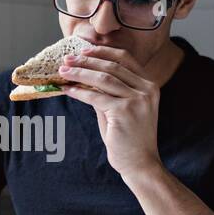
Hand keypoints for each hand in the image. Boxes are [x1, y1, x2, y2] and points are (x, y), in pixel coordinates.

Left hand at [59, 44, 161, 178]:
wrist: (140, 163)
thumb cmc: (129, 138)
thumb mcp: (122, 108)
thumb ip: (109, 92)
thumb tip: (85, 76)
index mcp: (149, 85)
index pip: (125, 59)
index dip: (103, 52)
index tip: (83, 50)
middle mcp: (147, 89)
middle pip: (112, 66)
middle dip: (87, 61)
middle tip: (67, 59)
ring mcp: (137, 100)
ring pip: (103, 79)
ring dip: (80, 73)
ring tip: (64, 71)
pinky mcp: (124, 112)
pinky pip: (96, 97)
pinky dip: (79, 92)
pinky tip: (68, 90)